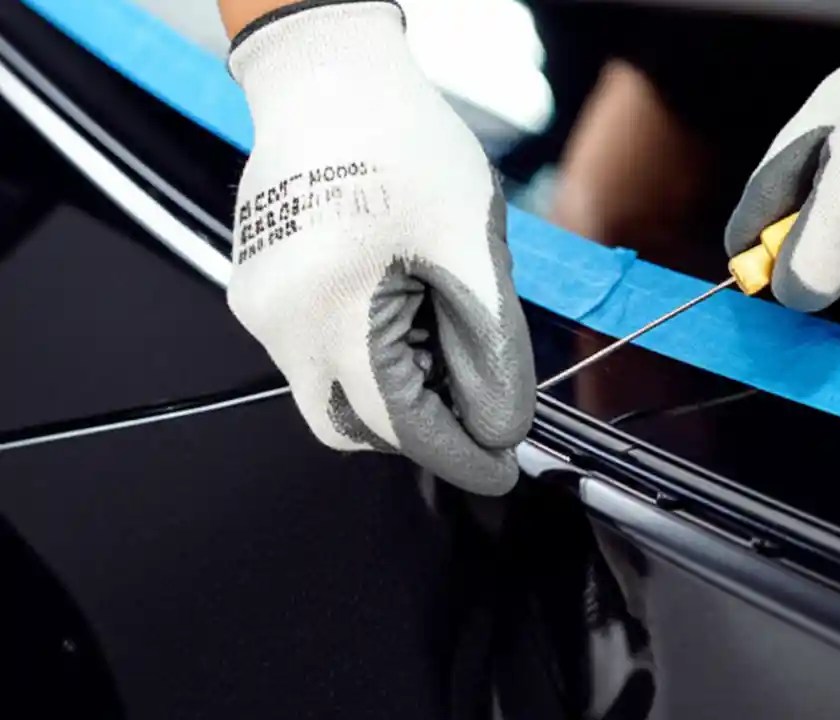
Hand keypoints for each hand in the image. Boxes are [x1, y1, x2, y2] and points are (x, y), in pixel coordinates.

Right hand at [228, 1, 534, 493]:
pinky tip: (406, 304)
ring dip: (393, 385)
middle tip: (477, 394)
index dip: (456, 455)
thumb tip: (500, 425)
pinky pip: (314, 351)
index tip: (499, 469)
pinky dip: (366, 353)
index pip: (398, 425)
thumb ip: (488, 347)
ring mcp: (259, 307)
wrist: (329, 77)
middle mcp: (278, 322)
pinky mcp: (259, 289)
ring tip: (440, 321)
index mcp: (330, 312)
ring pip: (331, 390)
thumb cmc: (400, 143)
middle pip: (351, 424)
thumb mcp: (470, 245)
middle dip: (417, 426)